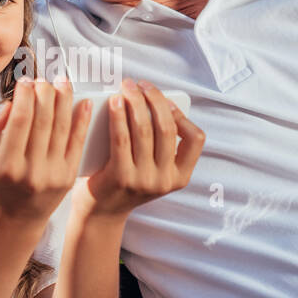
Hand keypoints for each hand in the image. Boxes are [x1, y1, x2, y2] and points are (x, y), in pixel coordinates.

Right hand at [0, 77, 90, 223]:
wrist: (16, 218)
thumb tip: (7, 106)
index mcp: (6, 166)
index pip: (20, 121)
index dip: (25, 96)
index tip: (25, 81)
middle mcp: (31, 172)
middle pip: (43, 121)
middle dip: (45, 93)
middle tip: (44, 80)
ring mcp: (52, 175)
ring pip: (62, 128)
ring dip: (64, 100)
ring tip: (62, 82)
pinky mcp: (68, 176)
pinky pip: (77, 142)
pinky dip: (82, 120)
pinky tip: (84, 101)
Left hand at [75, 78, 204, 217]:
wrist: (100, 213)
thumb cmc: (125, 181)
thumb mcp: (152, 168)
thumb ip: (159, 143)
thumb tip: (154, 101)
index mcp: (180, 177)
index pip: (196, 139)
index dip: (182, 115)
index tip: (166, 100)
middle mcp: (166, 180)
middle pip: (166, 128)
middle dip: (155, 99)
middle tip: (142, 84)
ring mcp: (144, 181)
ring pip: (144, 129)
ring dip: (136, 102)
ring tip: (127, 86)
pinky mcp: (121, 178)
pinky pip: (122, 138)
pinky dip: (119, 115)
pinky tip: (114, 101)